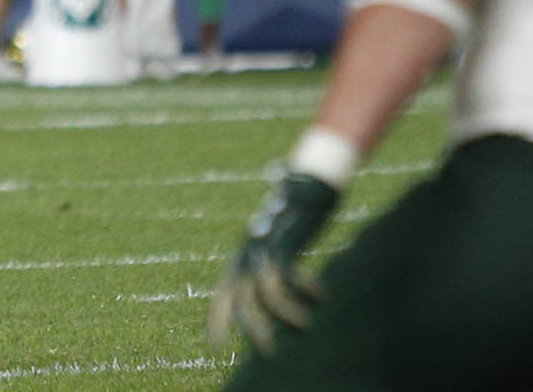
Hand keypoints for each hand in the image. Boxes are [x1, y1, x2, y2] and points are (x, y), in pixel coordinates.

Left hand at [207, 171, 339, 353]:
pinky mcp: (285, 238)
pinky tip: (321, 293)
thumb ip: (274, 269)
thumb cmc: (296, 218)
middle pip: (240, 298)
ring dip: (285, 313)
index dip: (216, 319)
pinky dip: (302, 288)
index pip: (222, 293)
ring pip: (264, 290)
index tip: (215, 345)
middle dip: (253, 329)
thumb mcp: (281, 247)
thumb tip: (277, 298)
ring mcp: (264, 245)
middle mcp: (248, 252)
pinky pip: (287, 272)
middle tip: (270, 353)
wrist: (308, 183)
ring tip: (306, 327)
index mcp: (243, 256)